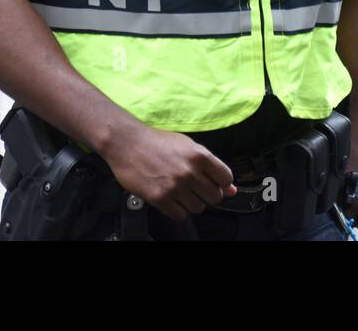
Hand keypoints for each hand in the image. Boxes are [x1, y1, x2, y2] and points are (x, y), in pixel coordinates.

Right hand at [99, 123, 236, 221]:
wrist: (126, 142)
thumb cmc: (157, 142)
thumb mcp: (187, 146)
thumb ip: (210, 167)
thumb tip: (231, 189)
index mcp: (199, 155)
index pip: (226, 179)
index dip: (220, 182)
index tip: (212, 182)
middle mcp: (189, 171)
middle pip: (215, 197)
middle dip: (206, 194)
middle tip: (193, 187)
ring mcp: (175, 186)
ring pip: (198, 208)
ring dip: (191, 202)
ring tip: (179, 191)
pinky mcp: (160, 198)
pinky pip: (180, 215)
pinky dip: (177, 209)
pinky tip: (170, 197)